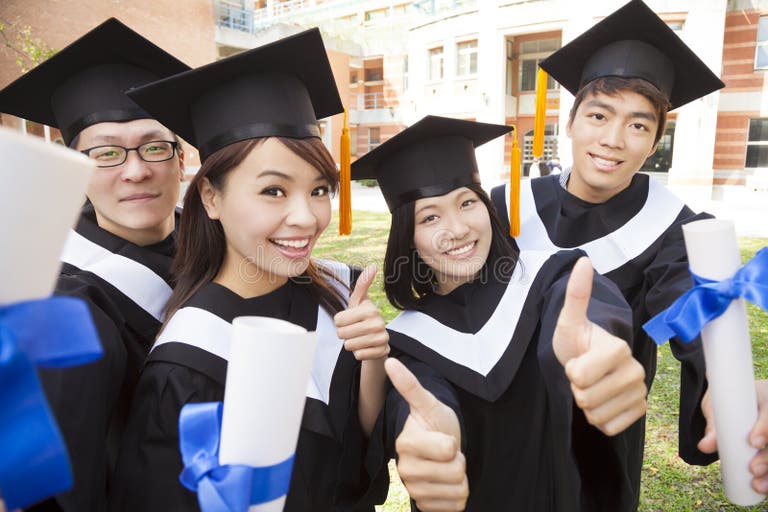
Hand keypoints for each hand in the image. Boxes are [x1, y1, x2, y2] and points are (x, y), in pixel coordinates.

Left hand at [334, 264, 388, 360]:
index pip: (337, 320)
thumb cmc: (362, 318)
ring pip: (349, 345)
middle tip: (353, 331)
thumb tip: (372, 265)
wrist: (377, 340)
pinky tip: (366, 347)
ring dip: (351, 344)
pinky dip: (359, 353)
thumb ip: (362, 284)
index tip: (349, 320)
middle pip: (341, 334)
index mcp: (370, 309)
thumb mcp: (359, 301)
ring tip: (359, 338)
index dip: (339, 322)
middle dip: (344, 334)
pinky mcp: (383, 351)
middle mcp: (378, 322)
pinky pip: (359, 355)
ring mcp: (382, 338)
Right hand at [386, 358, 467, 511]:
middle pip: (455, 473)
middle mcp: (404, 470)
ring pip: (458, 491)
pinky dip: (458, 497)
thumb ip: (410, 386)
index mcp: (404, 444)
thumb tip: (389, 361)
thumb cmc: (435, 424)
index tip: (443, 437)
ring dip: (460, 479)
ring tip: (447, 467)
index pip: (448, 450)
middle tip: (447, 453)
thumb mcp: (428, 404)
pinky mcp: (425, 507)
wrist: (438, 450)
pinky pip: (455, 508)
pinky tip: (447, 485)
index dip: (454, 443)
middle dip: (459, 461)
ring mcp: (414, 491)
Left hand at [553, 256, 647, 435]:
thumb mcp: (568, 321)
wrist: (588, 362)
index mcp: (618, 348)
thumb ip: (576, 294)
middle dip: (576, 389)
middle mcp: (636, 370)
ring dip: (586, 405)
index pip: (578, 377)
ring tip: (591, 386)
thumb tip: (583, 261)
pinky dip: (599, 419)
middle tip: (583, 374)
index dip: (570, 371)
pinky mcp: (641, 410)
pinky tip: (602, 401)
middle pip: (586, 398)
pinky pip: (609, 428)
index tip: (577, 359)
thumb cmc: (576, 342)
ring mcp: (641, 391)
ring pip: (597, 415)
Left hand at [699, 380, 767, 493]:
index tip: (753, 442)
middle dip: (767, 457)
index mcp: (765, 399)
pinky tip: (763, 488)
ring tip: (757, 485)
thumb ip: (714, 427)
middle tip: (752, 469)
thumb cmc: (727, 403)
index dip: (764, 427)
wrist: (733, 401)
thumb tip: (704, 446)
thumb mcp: (719, 409)